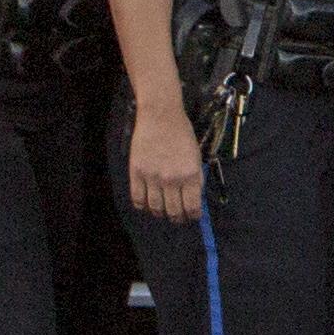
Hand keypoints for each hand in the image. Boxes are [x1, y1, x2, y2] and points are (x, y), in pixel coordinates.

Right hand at [127, 98, 209, 223]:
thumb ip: (195, 178)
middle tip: (178, 217)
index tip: (192, 216)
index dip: (193, 216)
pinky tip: (147, 204)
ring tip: (163, 212)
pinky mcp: (137, 173)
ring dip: (160, 213)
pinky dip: (142, 206)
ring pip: (156, 208)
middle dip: (178, 218)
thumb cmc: (182, 133)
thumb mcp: (196, 156)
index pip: (193, 207)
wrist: (161, 116)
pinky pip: (138, 199)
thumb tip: (195, 198)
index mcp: (191, 175)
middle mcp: (172, 179)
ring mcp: (153, 177)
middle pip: (174, 211)